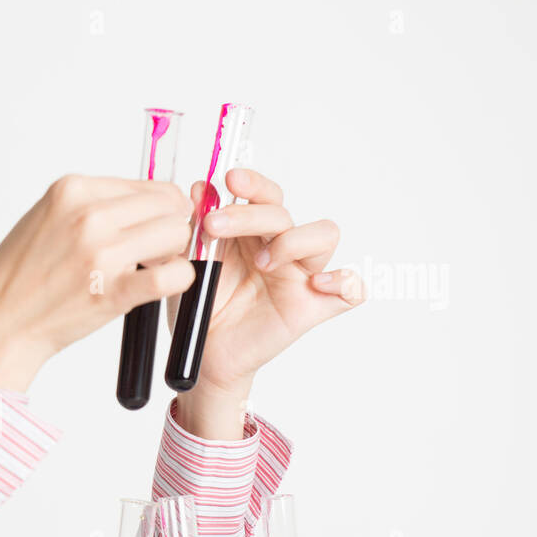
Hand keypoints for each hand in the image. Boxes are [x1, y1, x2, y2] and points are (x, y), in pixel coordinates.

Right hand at [0, 174, 195, 393]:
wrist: (0, 323)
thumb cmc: (19, 276)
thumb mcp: (47, 218)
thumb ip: (90, 204)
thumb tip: (140, 201)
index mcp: (73, 190)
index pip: (148, 185)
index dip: (160, 208)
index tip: (154, 226)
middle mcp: (88, 216)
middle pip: (168, 205)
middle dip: (170, 227)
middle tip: (157, 250)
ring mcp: (102, 253)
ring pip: (175, 235)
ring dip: (173, 252)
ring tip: (151, 267)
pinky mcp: (112, 291)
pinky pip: (172, 276)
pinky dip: (180, 278)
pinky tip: (168, 283)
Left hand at [172, 167, 364, 401]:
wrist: (202, 356)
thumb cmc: (200, 308)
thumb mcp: (186, 265)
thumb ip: (192, 229)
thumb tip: (196, 189)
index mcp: (252, 233)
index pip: (264, 196)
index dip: (252, 184)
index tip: (228, 180)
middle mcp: (280, 247)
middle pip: (283, 213)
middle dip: (249, 214)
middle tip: (214, 227)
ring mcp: (300, 276)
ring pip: (324, 235)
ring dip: (292, 240)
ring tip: (261, 262)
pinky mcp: (312, 307)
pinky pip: (350, 291)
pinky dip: (345, 282)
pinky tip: (317, 284)